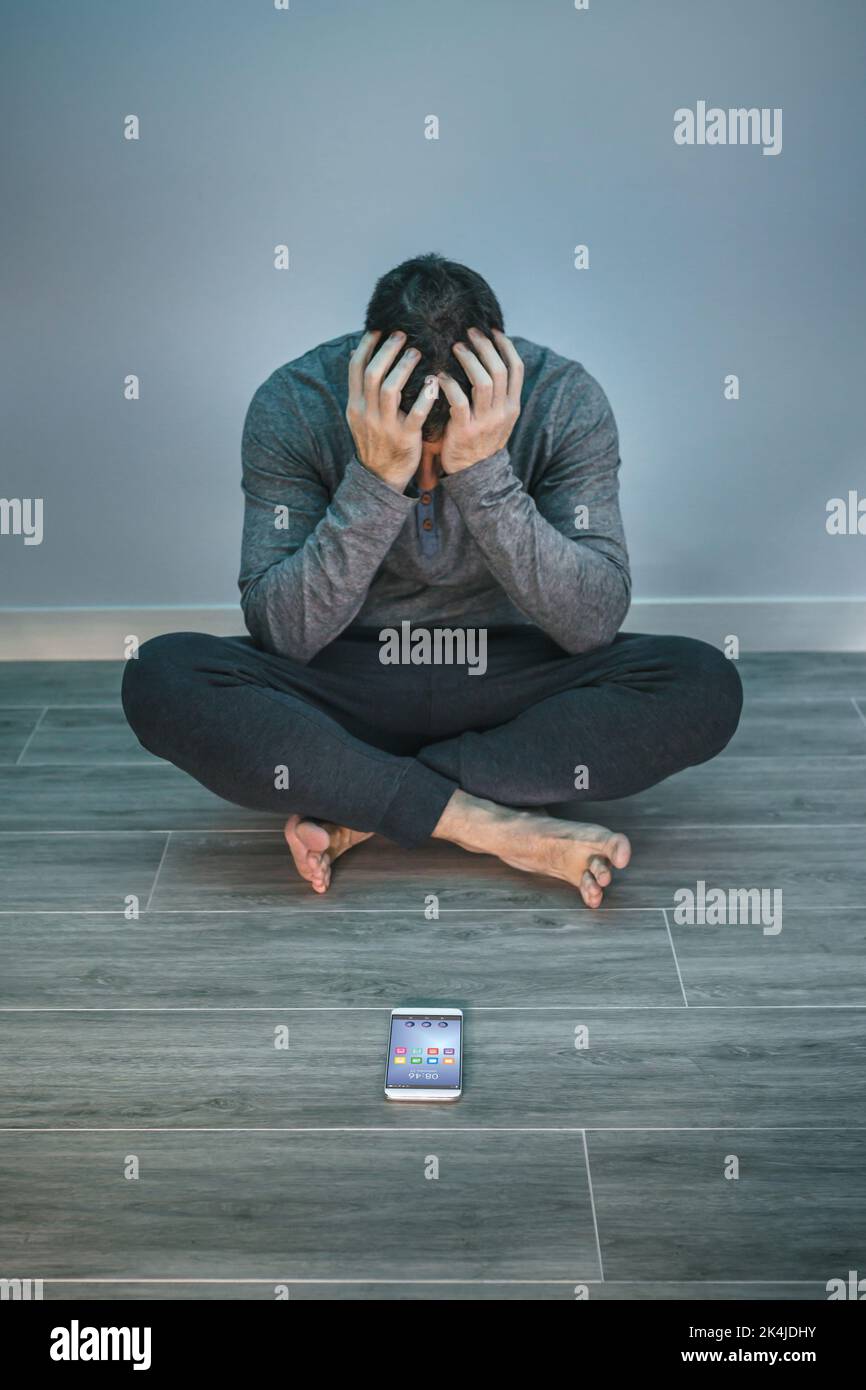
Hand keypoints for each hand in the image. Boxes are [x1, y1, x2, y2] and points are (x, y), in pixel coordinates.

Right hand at [346, 330, 439, 491]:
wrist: (380, 477)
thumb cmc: (375, 440)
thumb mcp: (360, 416)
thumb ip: (360, 388)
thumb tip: (356, 354)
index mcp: (355, 405)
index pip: (355, 369)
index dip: (366, 346)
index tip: (379, 330)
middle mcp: (366, 414)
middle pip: (373, 374)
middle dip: (387, 351)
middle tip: (402, 335)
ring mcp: (385, 426)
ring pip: (390, 390)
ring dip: (404, 367)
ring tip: (417, 353)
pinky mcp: (405, 438)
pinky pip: (415, 414)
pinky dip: (425, 397)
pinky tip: (435, 382)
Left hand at [437, 327, 522, 474]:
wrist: (476, 475)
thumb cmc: (483, 440)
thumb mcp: (499, 417)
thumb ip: (498, 393)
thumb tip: (491, 360)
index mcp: (513, 406)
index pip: (516, 368)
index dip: (506, 346)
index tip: (493, 331)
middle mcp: (503, 412)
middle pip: (499, 370)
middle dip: (485, 346)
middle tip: (469, 333)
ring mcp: (485, 422)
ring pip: (483, 382)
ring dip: (469, 360)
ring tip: (456, 347)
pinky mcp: (465, 430)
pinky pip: (459, 401)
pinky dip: (449, 384)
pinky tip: (440, 375)